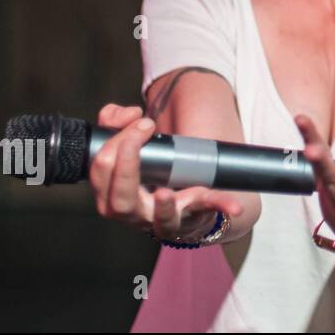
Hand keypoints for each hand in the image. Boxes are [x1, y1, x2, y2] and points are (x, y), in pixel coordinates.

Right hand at [88, 104, 243, 242]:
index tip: (137, 119)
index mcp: (112, 195)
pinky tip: (234, 205)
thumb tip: (126, 114)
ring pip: (159, 220)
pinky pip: (208, 210)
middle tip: (143, 128)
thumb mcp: (130, 142)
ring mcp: (166, 218)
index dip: (113, 146)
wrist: (180, 195)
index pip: (100, 176)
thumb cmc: (149, 167)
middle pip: (120, 202)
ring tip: (165, 191)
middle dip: (127, 165)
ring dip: (162, 206)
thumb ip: (117, 121)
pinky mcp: (197, 213)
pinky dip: (221, 205)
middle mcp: (134, 213)